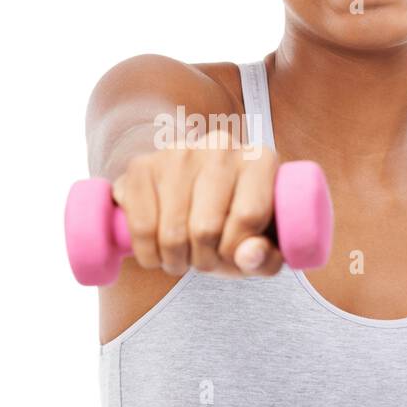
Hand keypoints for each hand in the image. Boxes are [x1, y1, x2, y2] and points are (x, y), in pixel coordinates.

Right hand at [110, 127, 284, 277]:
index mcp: (260, 160)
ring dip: (175, 260)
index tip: (231, 256)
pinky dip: (148, 253)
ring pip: (172, 233)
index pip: (248, 217)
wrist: (189, 204)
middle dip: (203, 260)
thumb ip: (265, 258)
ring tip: (182, 256)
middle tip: (203, 260)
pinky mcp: (142, 165)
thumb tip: (248, 256)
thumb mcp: (259, 249)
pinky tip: (157, 250)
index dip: (237, 252)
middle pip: (206, 228)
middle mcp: (221, 146)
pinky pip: (142, 227)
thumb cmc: (232, 228)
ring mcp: (178, 151)